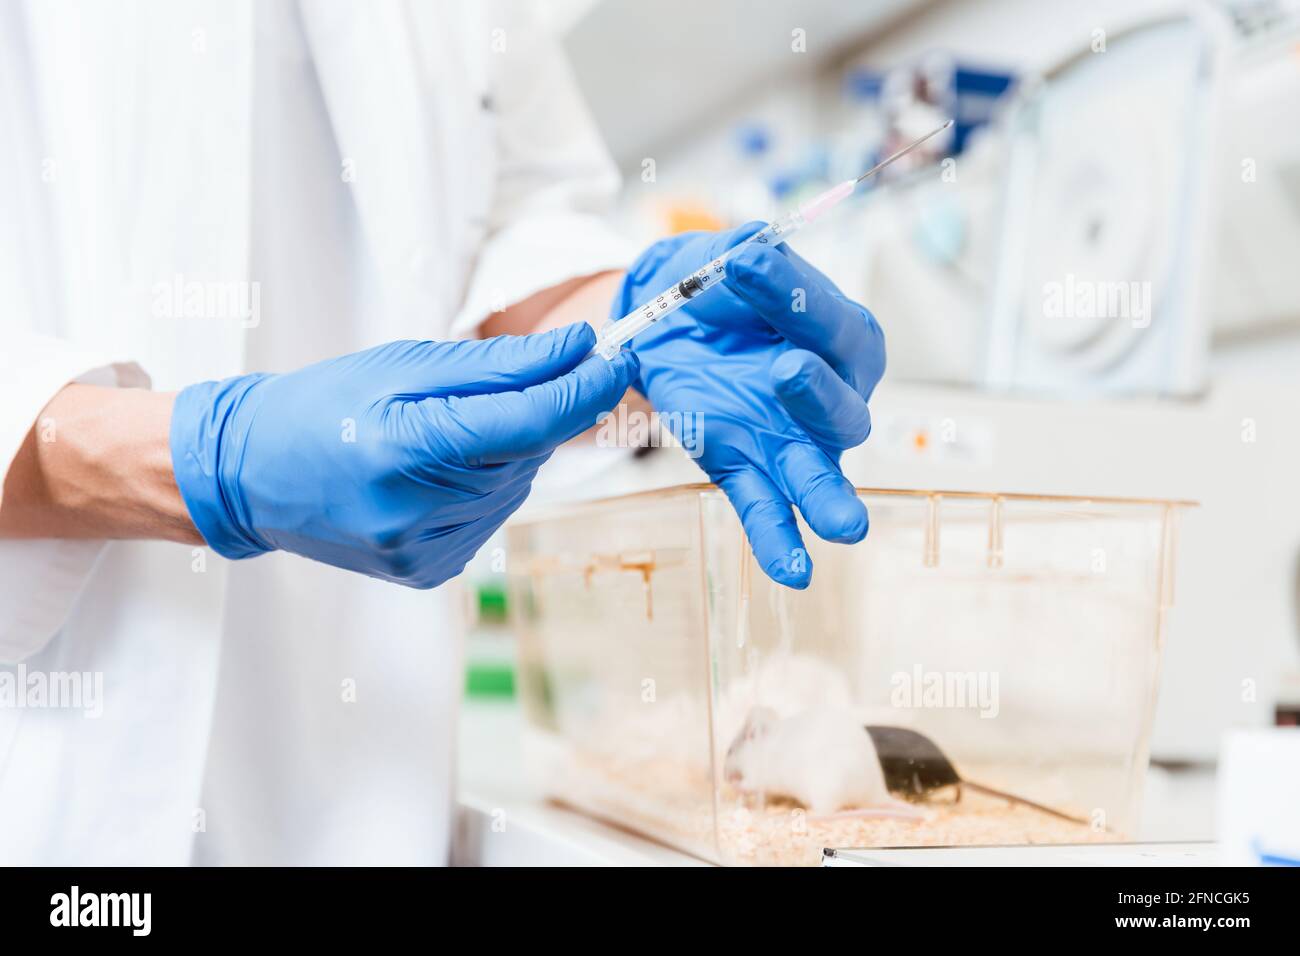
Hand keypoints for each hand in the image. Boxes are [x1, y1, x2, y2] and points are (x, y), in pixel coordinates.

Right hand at [170, 323, 637, 587]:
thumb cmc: (323, 405)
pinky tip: (438, 470)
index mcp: (405, 450)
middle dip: (536, 414)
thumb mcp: (404, 364)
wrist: (254, 474)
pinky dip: (484, 486)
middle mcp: (416, 514)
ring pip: (515, 489)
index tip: (619, 358)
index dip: (585, 390)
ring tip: (444, 430)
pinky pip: (491, 517)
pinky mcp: (428, 572)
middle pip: (527, 456)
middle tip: (503, 384)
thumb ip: (498, 364)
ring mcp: (423, 552)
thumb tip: (579, 352)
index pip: (530, 422)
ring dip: (506, 452)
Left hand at [614, 222, 884, 587]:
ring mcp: (793, 439)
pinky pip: (769, 509)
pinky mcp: (749, 466)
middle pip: (842, 408)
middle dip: (818, 395)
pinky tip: (793, 572)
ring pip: (820, 472)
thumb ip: (738, 257)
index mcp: (841, 333)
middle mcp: (832, 393)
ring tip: (844, 526)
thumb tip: (751, 246)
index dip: (790, 293)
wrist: (669, 319)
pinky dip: (778, 540)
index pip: (829, 322)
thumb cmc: (718, 288)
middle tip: (787, 369)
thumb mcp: (721, 259)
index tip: (743, 262)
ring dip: (828, 499)